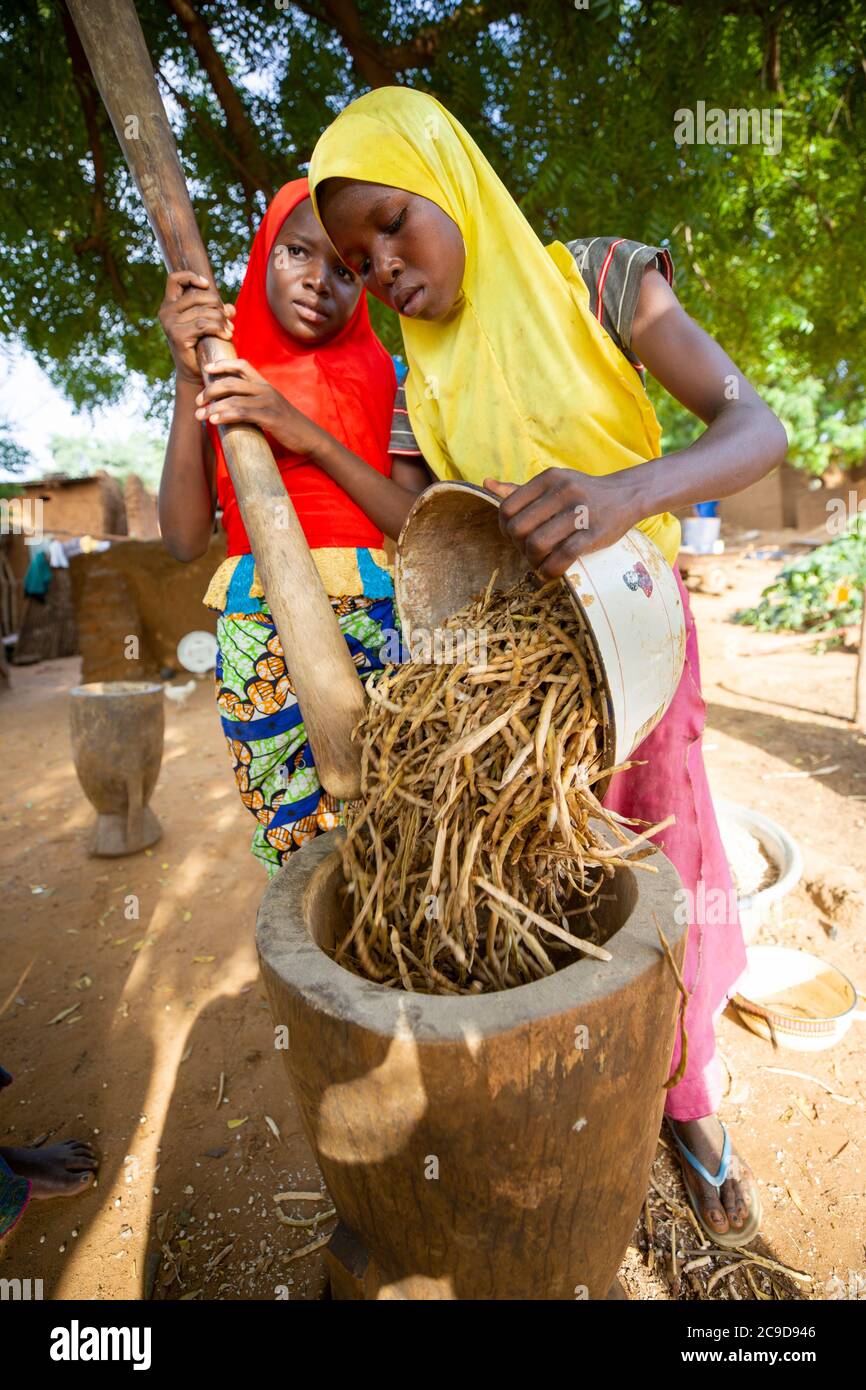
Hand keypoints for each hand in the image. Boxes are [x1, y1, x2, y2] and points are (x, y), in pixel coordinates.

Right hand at [158, 271, 234, 383]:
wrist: (194, 372)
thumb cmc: (202, 346)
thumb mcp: (209, 324)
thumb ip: (218, 312)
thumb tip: (230, 308)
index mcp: (170, 305)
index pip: (175, 279)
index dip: (191, 277)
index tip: (207, 284)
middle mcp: (166, 312)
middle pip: (197, 296)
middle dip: (217, 305)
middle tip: (228, 318)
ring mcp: (170, 324)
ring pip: (203, 312)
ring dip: (221, 319)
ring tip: (230, 329)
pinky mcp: (177, 335)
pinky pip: (203, 325)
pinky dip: (218, 328)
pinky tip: (226, 335)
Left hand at [195, 360, 322, 455]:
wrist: (309, 437)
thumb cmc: (288, 425)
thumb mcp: (271, 406)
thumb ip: (254, 401)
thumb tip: (232, 406)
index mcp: (265, 384)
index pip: (241, 365)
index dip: (222, 364)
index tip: (207, 369)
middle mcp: (265, 389)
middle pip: (231, 382)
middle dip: (210, 390)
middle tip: (198, 402)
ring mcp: (268, 402)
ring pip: (234, 398)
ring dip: (213, 407)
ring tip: (200, 416)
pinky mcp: (269, 417)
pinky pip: (242, 413)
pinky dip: (226, 416)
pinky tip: (215, 421)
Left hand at [483, 468, 642, 578]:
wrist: (627, 495)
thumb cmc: (583, 493)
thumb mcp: (553, 484)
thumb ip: (520, 489)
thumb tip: (486, 484)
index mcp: (548, 478)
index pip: (508, 508)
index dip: (505, 528)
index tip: (518, 537)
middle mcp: (563, 491)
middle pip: (519, 529)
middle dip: (519, 547)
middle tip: (530, 552)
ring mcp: (580, 512)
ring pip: (537, 544)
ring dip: (534, 561)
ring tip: (541, 562)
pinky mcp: (594, 533)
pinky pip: (563, 557)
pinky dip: (551, 570)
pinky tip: (551, 573)